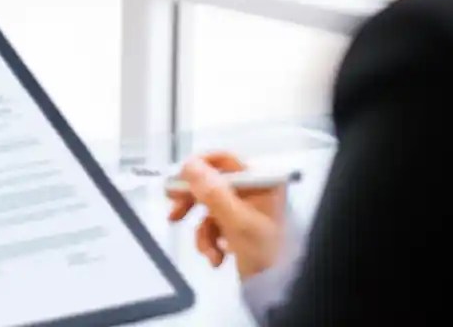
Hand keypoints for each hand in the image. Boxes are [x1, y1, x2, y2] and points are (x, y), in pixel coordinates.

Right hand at [166, 152, 285, 279]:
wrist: (277, 290)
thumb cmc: (267, 255)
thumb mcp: (237, 222)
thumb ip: (213, 192)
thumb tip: (190, 166)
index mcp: (261, 183)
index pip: (224, 161)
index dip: (198, 169)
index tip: (178, 181)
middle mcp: (254, 193)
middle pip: (212, 185)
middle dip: (193, 203)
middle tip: (175, 212)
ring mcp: (245, 211)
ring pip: (208, 208)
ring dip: (202, 231)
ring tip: (207, 250)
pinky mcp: (237, 228)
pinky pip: (213, 226)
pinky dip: (210, 242)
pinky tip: (217, 257)